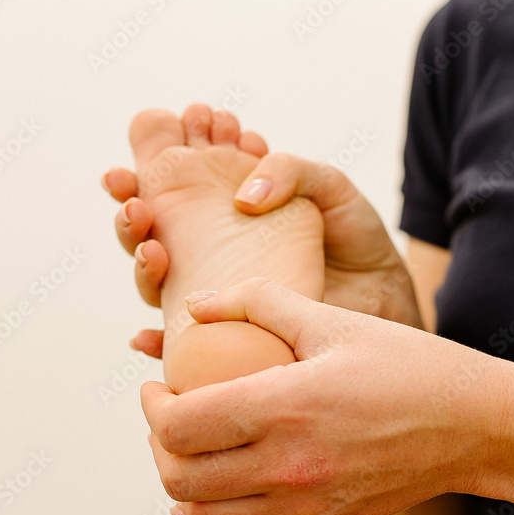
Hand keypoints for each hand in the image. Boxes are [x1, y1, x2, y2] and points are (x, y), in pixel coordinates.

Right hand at [103, 106, 422, 357]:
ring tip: (154, 252)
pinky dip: (159, 343)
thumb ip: (288, 170)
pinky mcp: (232, 334)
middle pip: (149, 236)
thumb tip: (244, 198)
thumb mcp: (326, 185)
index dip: (136, 182)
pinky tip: (146, 338)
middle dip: (131, 219)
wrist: (387, 292)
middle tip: (137, 205)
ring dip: (143, 268)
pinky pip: (185, 344)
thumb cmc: (352, 236)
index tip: (126, 172)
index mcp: (221, 210)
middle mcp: (210, 252)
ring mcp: (216, 294)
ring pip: (158, 285)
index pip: (165, 192)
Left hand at [141, 277, 503, 514]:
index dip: (151, 407)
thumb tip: (195, 304)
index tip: (156, 386)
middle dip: (157, 444)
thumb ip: (256, 302)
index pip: (178, 427)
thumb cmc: (405, 365)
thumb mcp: (333, 320)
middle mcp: (289, 465)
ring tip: (187, 450)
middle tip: (166, 416)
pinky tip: (208, 500)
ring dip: (179, 484)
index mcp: (285, 406)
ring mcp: (305, 504)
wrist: (472, 427)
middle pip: (179, 477)